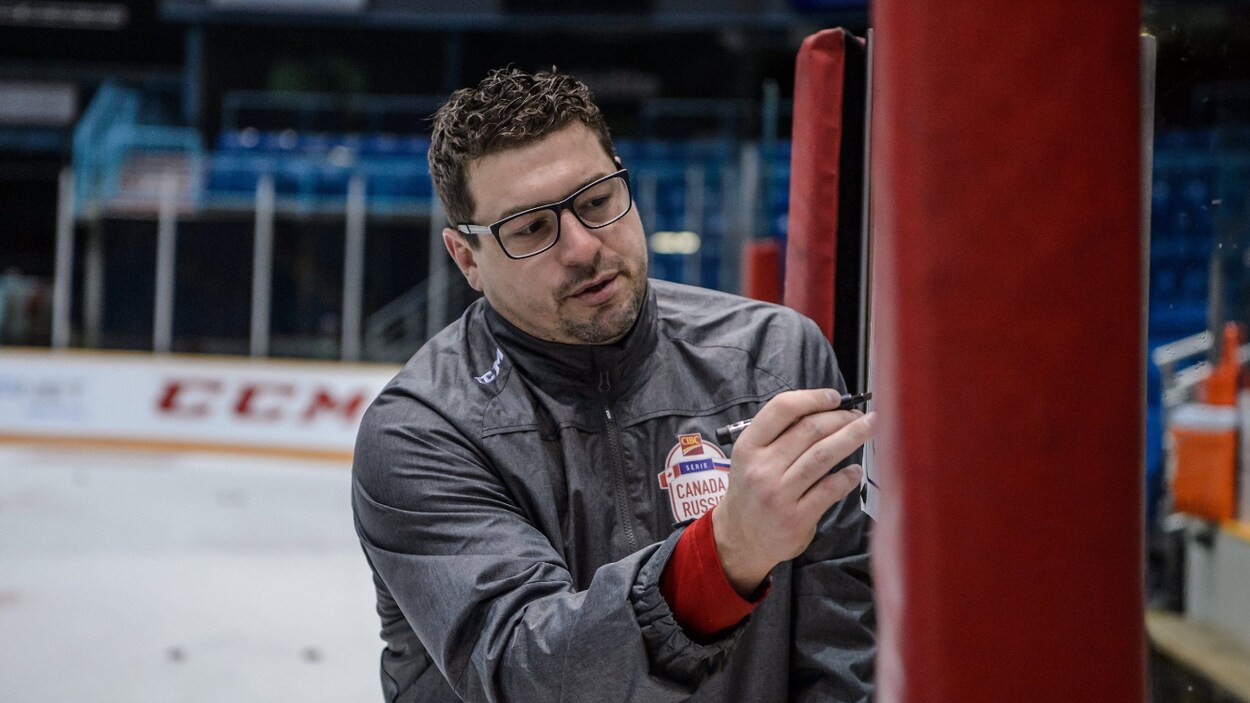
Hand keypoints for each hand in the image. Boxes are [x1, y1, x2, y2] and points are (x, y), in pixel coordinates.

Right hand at [711, 389, 874, 596]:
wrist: (739, 537)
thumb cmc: (751, 491)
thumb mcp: (750, 457)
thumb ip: (778, 435)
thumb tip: (822, 410)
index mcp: (749, 446)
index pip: (782, 409)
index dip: (813, 398)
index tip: (835, 397)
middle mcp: (762, 468)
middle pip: (810, 429)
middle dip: (841, 417)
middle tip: (858, 415)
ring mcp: (779, 494)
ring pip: (823, 455)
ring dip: (852, 437)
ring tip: (869, 428)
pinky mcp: (796, 517)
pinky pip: (830, 489)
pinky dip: (847, 476)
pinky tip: (856, 471)